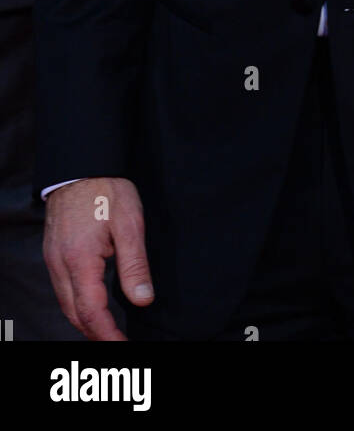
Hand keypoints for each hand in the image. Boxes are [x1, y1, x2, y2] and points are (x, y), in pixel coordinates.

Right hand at [43, 177, 153, 340]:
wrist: (81, 164)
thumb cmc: (107, 190)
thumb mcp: (130, 223)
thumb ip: (134, 265)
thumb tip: (143, 300)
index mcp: (80, 260)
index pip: (92, 312)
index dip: (108, 335)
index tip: (124, 346)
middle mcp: (60, 265)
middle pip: (74, 314)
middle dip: (96, 333)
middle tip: (119, 343)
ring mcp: (53, 259)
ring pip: (66, 304)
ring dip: (86, 321)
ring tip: (109, 331)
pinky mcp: (53, 253)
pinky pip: (63, 289)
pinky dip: (77, 304)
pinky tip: (93, 304)